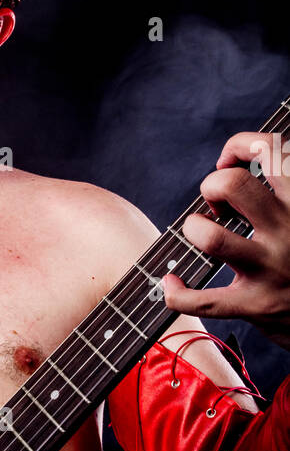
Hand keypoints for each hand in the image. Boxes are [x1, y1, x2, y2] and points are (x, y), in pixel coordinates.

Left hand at [162, 131, 289, 351]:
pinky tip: (173, 284)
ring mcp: (271, 268)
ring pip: (212, 238)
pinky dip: (177, 293)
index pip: (270, 148)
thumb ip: (283, 189)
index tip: (228, 161)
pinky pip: (202, 299)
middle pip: (232, 185)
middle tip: (217, 203)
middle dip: (212, 186)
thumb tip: (237, 161)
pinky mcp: (256, 305)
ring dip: (194, 229)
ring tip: (200, 233)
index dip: (238, 146)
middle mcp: (289, 229)